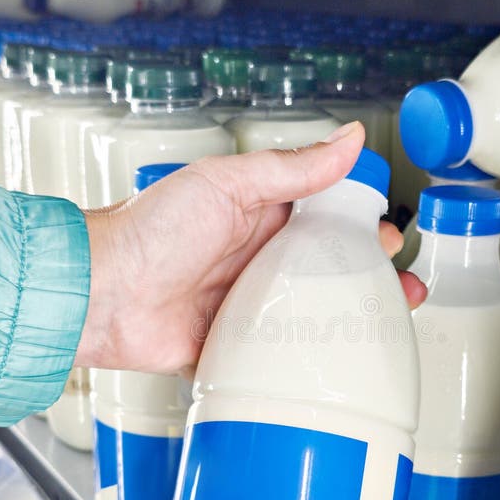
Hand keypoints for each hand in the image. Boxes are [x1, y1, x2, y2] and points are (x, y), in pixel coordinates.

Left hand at [78, 122, 425, 373]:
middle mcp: (257, 259)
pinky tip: (336, 361)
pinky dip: (308, 357)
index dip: (360, 226)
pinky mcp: (233, 344)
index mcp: (258, 214)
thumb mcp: (227, 185)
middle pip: (326, 268)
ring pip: (311, 312)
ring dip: (347, 318)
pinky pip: (279, 353)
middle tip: (398, 287)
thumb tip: (348, 139)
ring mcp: (247, 303)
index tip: (389, 236)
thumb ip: (292, 168)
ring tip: (384, 325)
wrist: (102, 294)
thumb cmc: (148, 230)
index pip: (325, 217)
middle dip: (366, 277)